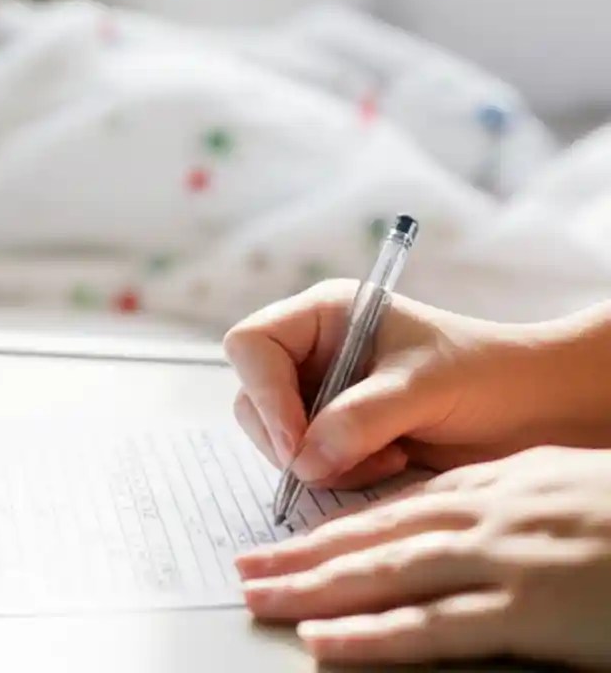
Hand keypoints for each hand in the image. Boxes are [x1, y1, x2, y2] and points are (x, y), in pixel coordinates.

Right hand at [223, 279, 610, 489]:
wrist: (536, 410)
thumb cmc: (487, 375)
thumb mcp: (422, 388)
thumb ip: (358, 419)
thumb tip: (302, 461)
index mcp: (325, 315)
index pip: (252, 346)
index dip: (264, 393)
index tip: (297, 443)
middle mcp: (313, 351)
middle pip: (253, 397)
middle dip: (291, 438)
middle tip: (339, 461)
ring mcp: (322, 393)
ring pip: (276, 436)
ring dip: (321, 460)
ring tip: (384, 457)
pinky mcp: (337, 432)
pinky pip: (307, 462)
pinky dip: (339, 473)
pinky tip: (390, 461)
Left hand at [236, 446, 610, 668]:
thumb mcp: (571, 490)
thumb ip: (510, 503)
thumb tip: (452, 521)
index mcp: (504, 482)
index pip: (400, 505)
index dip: (337, 525)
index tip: (288, 539)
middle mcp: (493, 512)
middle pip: (376, 534)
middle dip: (303, 553)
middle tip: (244, 568)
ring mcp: (509, 560)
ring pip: (387, 574)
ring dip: (314, 589)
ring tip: (259, 599)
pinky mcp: (532, 611)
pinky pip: (434, 628)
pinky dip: (371, 636)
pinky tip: (324, 642)